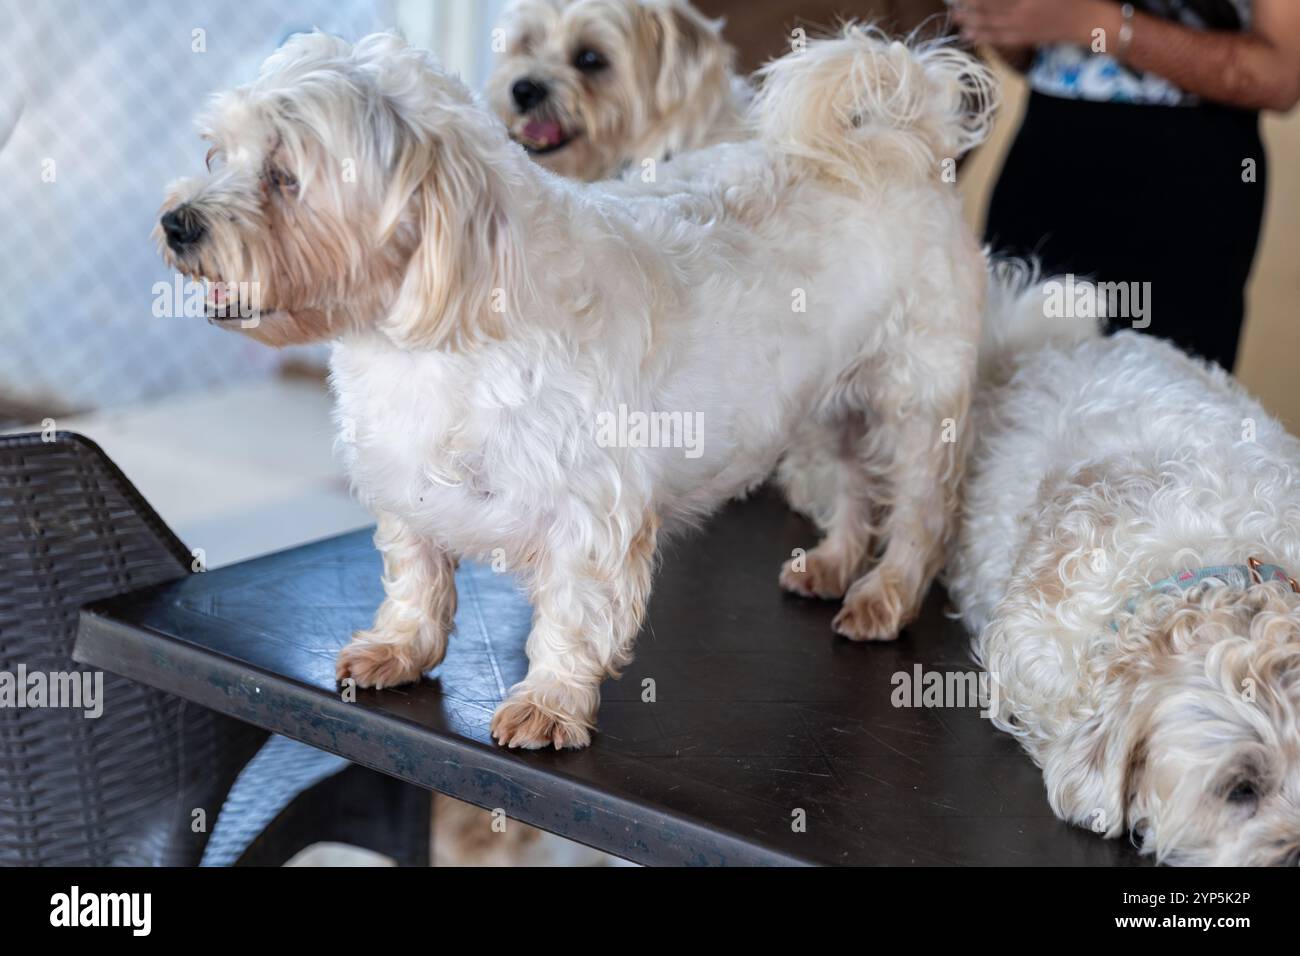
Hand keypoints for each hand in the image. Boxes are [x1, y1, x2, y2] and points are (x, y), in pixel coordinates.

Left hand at [951, 0, 1111, 49]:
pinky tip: (968, 36)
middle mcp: (1021, 10)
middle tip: (954, 1)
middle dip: (968, 4)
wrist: (1088, 21)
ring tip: (955, 16)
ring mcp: (1021, 26)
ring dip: (969, 20)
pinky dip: (982, 37)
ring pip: (989, 24)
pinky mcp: (1024, 38)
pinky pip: (998, 38)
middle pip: (987, 7)